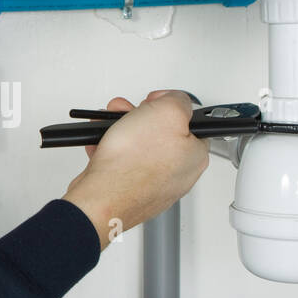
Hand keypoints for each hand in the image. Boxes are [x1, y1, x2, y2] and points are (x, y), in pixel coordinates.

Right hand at [62, 89, 208, 248]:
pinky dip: (112, 151)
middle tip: (127, 113)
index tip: (154, 103)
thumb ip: (179, 100)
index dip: (170, 107)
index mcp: (196, 156)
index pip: (191, 123)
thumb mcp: (167, 110)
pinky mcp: (133, 193)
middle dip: (140, 118)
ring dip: (123, 131)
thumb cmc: (132, 163)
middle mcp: (180, 175)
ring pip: (140, 148)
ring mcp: (155, 186)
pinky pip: (124, 164)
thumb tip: (175, 101)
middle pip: (162, 134)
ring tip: (108, 127)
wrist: (101, 197)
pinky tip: (102, 145)